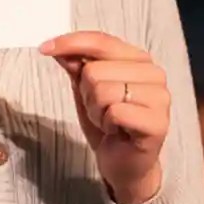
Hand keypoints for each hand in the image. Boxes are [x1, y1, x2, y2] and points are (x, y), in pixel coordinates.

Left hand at [41, 32, 168, 203]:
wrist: (125, 163)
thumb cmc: (109, 124)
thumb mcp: (85, 90)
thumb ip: (76, 65)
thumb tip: (58, 47)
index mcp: (138, 59)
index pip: (100, 40)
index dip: (70, 42)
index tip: (44, 48)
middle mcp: (154, 73)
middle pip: (95, 70)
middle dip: (87, 94)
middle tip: (100, 110)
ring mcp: (159, 97)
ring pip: (103, 90)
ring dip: (96, 110)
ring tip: (109, 121)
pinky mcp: (157, 122)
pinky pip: (115, 112)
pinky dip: (107, 123)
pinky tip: (117, 131)